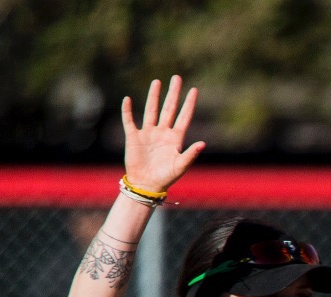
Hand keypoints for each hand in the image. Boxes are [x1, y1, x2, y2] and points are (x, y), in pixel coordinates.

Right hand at [122, 77, 204, 193]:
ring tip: (157, 82)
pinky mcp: (134, 137)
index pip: (183, 116)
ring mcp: (148, 133)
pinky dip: (127, 110)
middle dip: (173, 93)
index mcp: (175, 139)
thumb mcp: (180, 166)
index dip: (189, 104)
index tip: (194, 90)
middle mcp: (162, 132)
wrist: (146, 184)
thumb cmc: (166, 177)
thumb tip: (203, 143)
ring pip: (151, 110)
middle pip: (168, 108)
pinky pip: (129, 120)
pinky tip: (127, 99)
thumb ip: (191, 154)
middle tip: (177, 77)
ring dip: (154, 96)